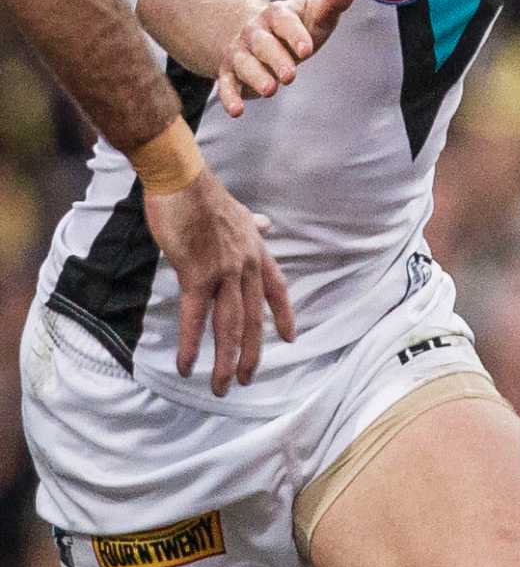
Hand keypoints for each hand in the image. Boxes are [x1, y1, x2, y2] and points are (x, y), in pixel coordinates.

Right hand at [144, 170, 292, 395]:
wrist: (182, 180)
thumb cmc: (203, 195)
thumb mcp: (238, 211)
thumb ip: (252, 225)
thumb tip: (265, 223)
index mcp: (257, 253)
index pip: (278, 291)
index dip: (283, 317)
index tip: (290, 339)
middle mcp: (246, 267)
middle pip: (253, 321)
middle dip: (251, 355)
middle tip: (245, 380)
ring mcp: (224, 273)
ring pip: (229, 327)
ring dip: (225, 360)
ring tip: (221, 385)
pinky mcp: (196, 275)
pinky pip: (195, 318)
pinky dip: (190, 345)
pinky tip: (187, 365)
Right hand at [213, 0, 357, 116]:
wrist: (252, 32)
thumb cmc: (294, 26)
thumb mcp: (314, 13)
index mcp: (276, 15)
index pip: (285, 22)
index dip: (294, 35)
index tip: (307, 49)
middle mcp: (255, 32)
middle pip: (263, 45)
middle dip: (276, 59)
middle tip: (291, 76)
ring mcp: (240, 52)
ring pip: (244, 64)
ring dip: (255, 77)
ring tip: (270, 90)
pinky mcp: (230, 72)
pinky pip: (227, 83)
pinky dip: (230, 96)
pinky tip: (237, 111)